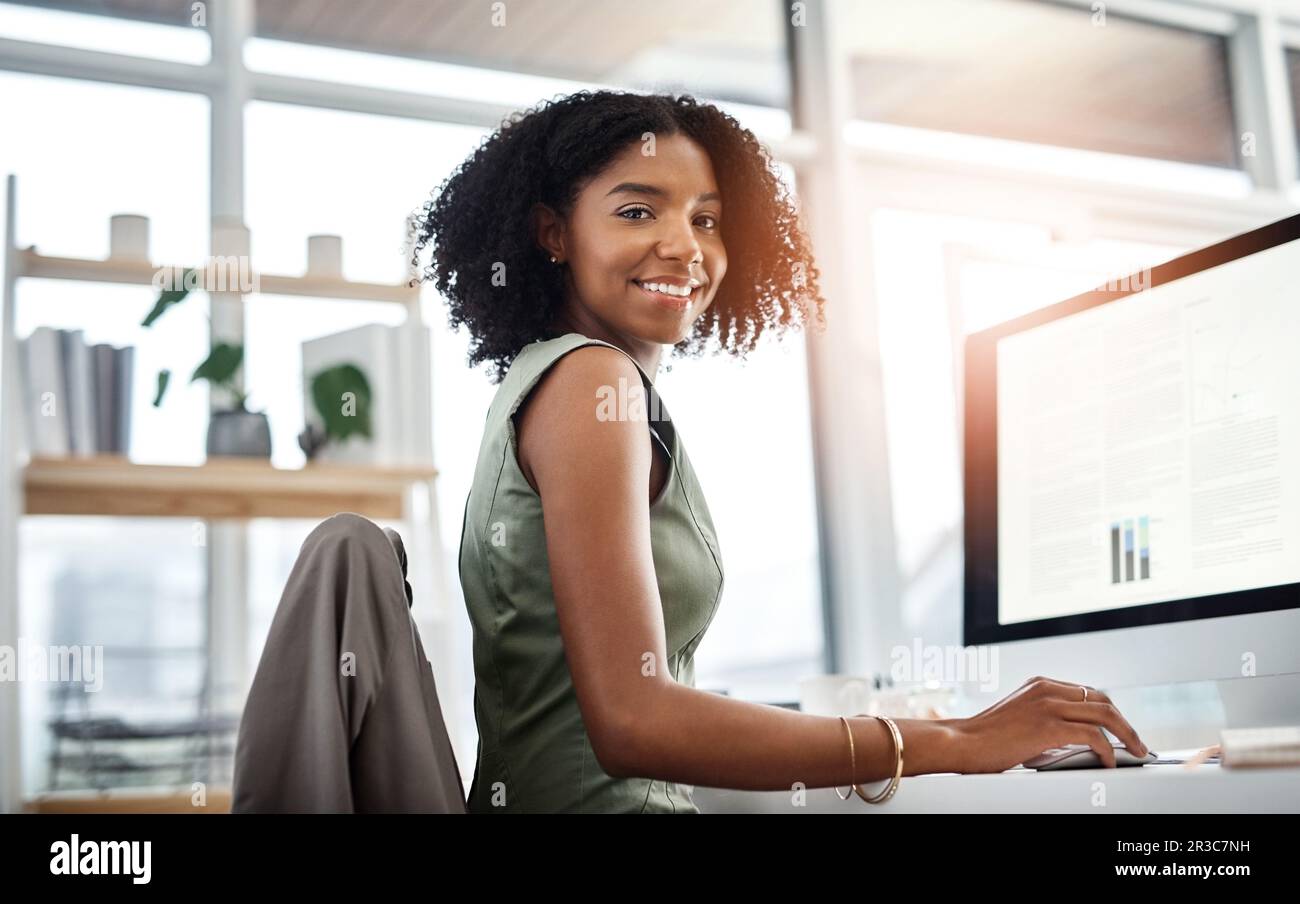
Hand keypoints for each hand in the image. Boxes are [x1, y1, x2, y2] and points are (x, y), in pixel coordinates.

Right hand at [950, 675, 1148, 772]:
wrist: (962, 744)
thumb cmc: (986, 738)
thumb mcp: (1019, 718)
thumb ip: (1046, 718)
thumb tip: (1078, 737)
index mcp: (1039, 684)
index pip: (1088, 692)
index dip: (1110, 711)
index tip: (1121, 728)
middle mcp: (1046, 689)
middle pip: (1102, 699)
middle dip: (1125, 722)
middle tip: (1136, 742)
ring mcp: (1048, 705)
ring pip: (1105, 714)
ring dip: (1127, 735)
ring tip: (1135, 751)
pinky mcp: (1048, 726)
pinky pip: (1092, 736)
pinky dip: (1107, 750)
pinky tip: (1108, 761)